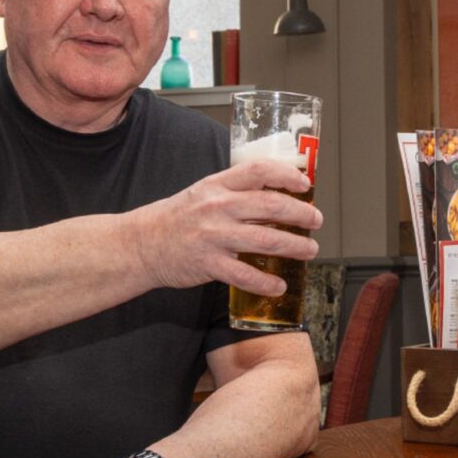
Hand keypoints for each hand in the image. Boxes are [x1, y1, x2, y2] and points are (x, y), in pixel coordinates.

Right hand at [134, 156, 321, 295]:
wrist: (141, 244)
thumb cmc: (177, 219)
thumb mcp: (204, 194)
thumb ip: (235, 193)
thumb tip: (277, 196)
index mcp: (217, 186)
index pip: (258, 170)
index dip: (287, 175)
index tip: (306, 184)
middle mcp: (217, 207)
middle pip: (270, 205)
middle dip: (301, 213)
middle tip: (316, 220)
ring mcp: (213, 236)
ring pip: (266, 239)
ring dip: (295, 246)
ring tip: (309, 250)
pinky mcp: (208, 264)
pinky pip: (245, 275)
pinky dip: (266, 282)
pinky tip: (279, 286)